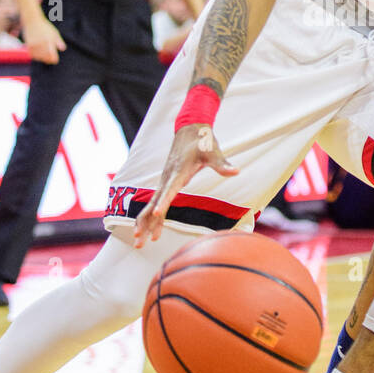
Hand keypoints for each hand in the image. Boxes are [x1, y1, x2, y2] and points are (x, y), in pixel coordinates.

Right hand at [22, 14, 66, 63]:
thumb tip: (62, 49)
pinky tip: (38, 53)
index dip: (54, 60)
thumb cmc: (45, 27)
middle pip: (46, 59)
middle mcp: (41, 43)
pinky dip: (36, 56)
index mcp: (49, 41)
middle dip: (48, 59)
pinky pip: (33, 56)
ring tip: (44, 55)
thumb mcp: (54, 33)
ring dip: (42, 58)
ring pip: (39, 58)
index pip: (52, 57)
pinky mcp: (28, 45)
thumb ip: (59, 41)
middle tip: (50, 58)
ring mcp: (34, 45)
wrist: (31, 20)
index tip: (55, 59)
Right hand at [133, 124, 236, 246]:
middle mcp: (167, 178)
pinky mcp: (166, 183)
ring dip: (144, 223)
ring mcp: (165, 181)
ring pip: (151, 205)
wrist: (190, 130)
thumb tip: (236, 171)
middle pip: (154, 203)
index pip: (169, 190)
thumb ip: (222, 164)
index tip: (156, 214)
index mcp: (178, 171)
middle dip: (146, 221)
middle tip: (138, 239)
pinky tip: (150, 231)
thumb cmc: (203, 141)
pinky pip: (155, 202)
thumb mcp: (213, 152)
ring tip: (138, 242)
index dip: (163, 202)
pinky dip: (150, 217)